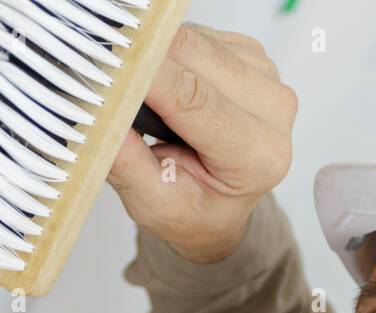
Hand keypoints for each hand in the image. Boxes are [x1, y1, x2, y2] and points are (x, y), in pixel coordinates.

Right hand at [107, 23, 297, 263]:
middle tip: (106, 71)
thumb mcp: (152, 204)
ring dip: (159, 55)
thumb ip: (127, 162)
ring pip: (197, 40)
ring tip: (139, 90)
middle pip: (198, 56)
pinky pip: (201, 36)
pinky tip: (165, 82)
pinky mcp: (252, 57)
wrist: (217, 212)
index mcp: (257, 156)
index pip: (194, 99)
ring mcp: (266, 79)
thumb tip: (101, 112)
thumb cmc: (191, 210)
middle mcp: (274, 112)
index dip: (148, 74)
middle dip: (147, 58)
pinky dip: (171, 52)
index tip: (108, 64)